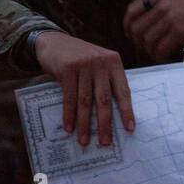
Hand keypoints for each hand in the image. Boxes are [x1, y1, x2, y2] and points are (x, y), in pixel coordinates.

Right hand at [33, 32, 133, 147]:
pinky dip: (69, 115)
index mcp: (114, 63)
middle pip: (104, 99)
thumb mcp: (98, 63)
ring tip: (84, 141)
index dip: (127, 111)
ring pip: (86, 101)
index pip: (123, 91)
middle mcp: (101, 63)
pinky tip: (69, 128)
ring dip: (84, 124)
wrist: (54, 41)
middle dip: (105, 123)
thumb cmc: (80, 57)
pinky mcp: (68, 69)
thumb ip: (106, 81)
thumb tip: (112, 114)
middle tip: (105, 142)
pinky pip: (69, 97)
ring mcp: (84, 65)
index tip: (129, 129)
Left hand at [123, 0, 183, 61]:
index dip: (127, 24)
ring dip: (151, 52)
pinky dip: (161, 57)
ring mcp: (170, 18)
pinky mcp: (180, 32)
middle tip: (145, 49)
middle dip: (138, 43)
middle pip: (137, 29)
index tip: (130, 33)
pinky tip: (167, 58)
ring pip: (147, 41)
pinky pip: (161, 49)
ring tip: (158, 55)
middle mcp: (163, 5)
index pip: (132, 9)